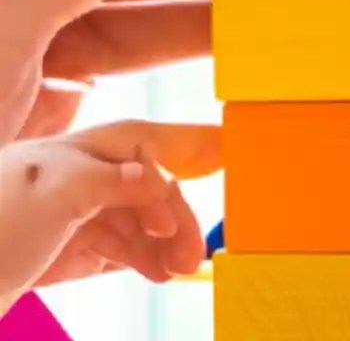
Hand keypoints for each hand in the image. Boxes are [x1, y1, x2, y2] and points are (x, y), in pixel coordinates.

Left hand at [0, 121, 220, 307]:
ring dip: (164, 243)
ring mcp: (67, 215)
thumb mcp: (54, 195)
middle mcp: (71, 178)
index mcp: (69, 153)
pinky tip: (157, 273)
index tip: (227, 154)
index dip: (186, 146)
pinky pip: (118, 247)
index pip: (141, 143)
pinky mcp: (62, 250)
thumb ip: (111, 179)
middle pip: (145, 186)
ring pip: (135, 220)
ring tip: (179, 271)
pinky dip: (143, 258)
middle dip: (177, 215)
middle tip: (194, 251)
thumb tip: (154, 176)